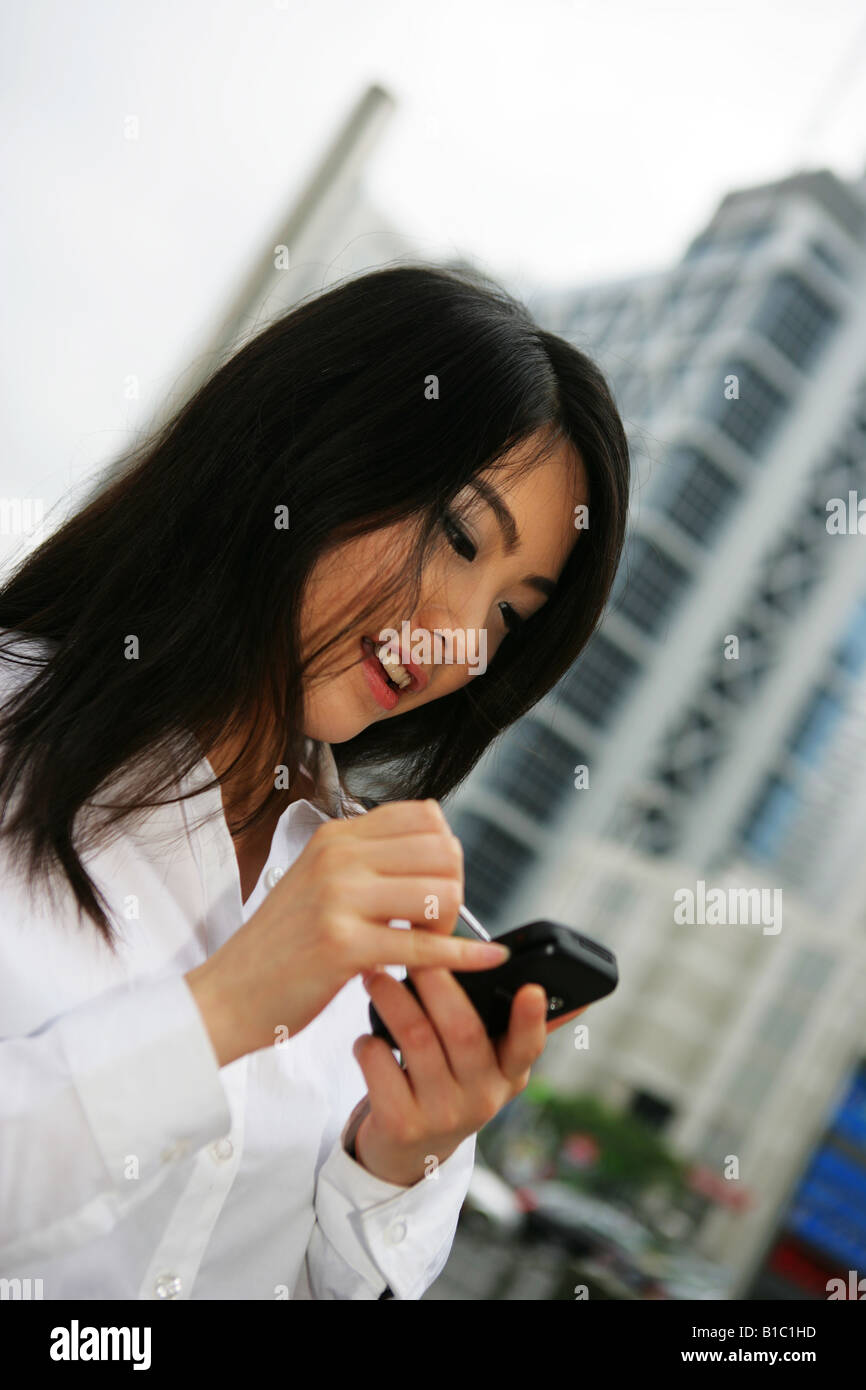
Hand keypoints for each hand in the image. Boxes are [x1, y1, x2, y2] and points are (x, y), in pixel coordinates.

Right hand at [185, 799, 509, 1067]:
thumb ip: (369, 861)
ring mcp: (338, 898)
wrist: (228, 995)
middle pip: (443, 850)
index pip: (426, 816)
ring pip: (440, 892)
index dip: (447, 852)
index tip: (434, 885)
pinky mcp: (342, 945)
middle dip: (455, 888)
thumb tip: (438, 848)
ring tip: (425, 946)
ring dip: (449, 925)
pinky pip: (424, 946)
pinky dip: (463, 957)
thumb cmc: (282, 946)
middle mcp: (338, 857)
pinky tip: (484, 960)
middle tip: (435, 923)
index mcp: (336, 836)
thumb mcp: (320, 882)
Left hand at [352, 966, 589, 1185]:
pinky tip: (366, 1039)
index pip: (527, 1046)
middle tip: (414, 950)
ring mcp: (443, 1114)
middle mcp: (483, 1097)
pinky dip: (368, 1044)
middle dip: (437, 982)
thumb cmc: (451, 1086)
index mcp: (509, 1073)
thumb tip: (579, 999)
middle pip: (462, 1029)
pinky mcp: (403, 1125)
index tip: (531, 990)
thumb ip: (519, 1030)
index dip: (530, 1019)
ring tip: (375, 977)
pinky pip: (381, 1067)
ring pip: (417, 1039)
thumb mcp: (492, 1066)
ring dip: (393, 1001)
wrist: (409, 1153)